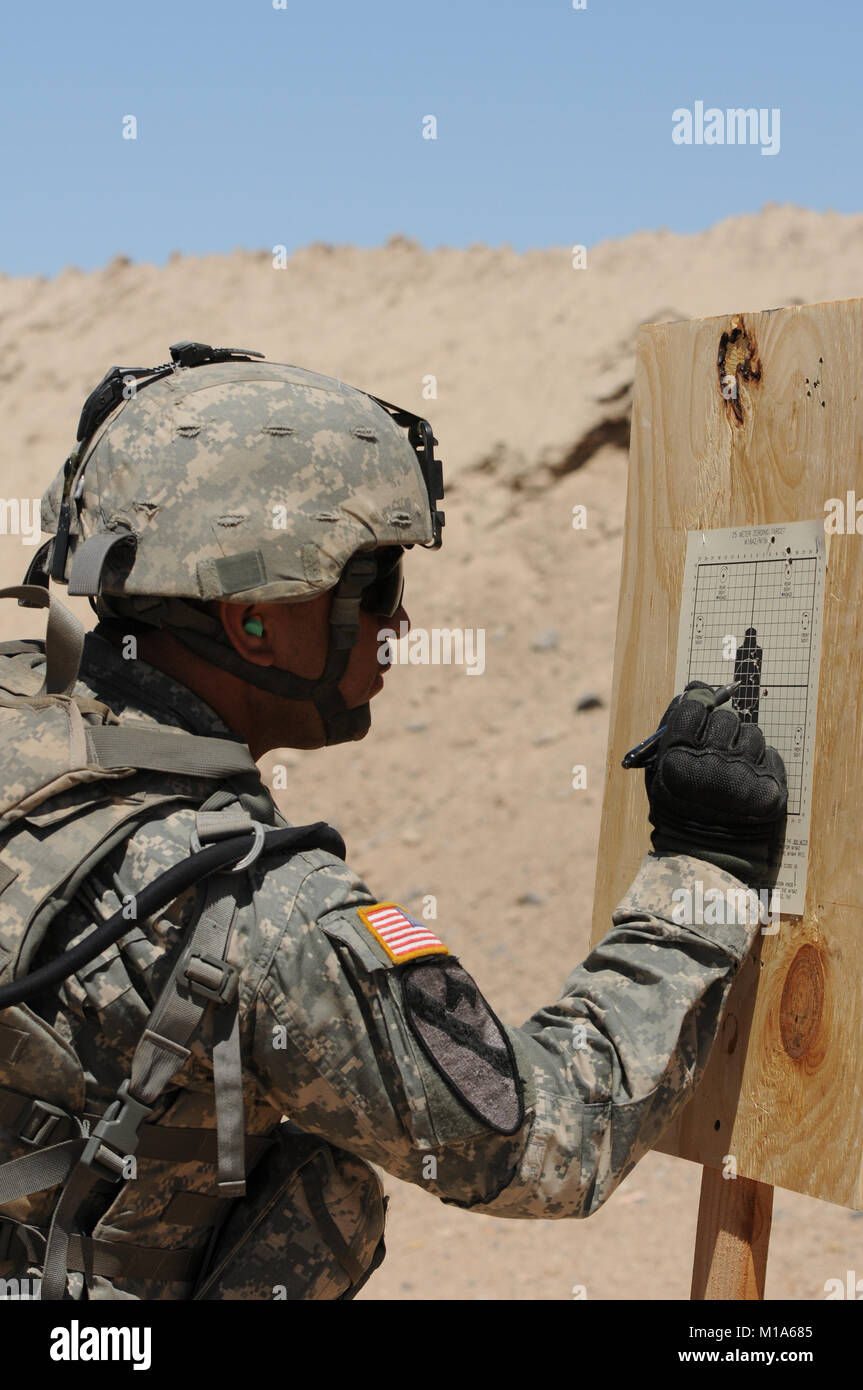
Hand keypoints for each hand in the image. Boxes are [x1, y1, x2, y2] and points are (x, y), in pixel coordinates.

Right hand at [644, 682, 787, 889]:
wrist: (706, 858)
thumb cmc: (678, 810)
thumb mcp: (658, 771)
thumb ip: (671, 727)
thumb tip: (695, 688)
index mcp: (678, 760)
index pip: (694, 706)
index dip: (698, 708)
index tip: (700, 714)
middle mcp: (712, 766)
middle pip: (726, 718)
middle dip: (722, 732)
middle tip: (715, 753)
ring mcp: (745, 779)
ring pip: (753, 734)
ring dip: (744, 748)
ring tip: (732, 772)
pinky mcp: (771, 792)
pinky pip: (771, 756)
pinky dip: (761, 766)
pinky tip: (747, 784)